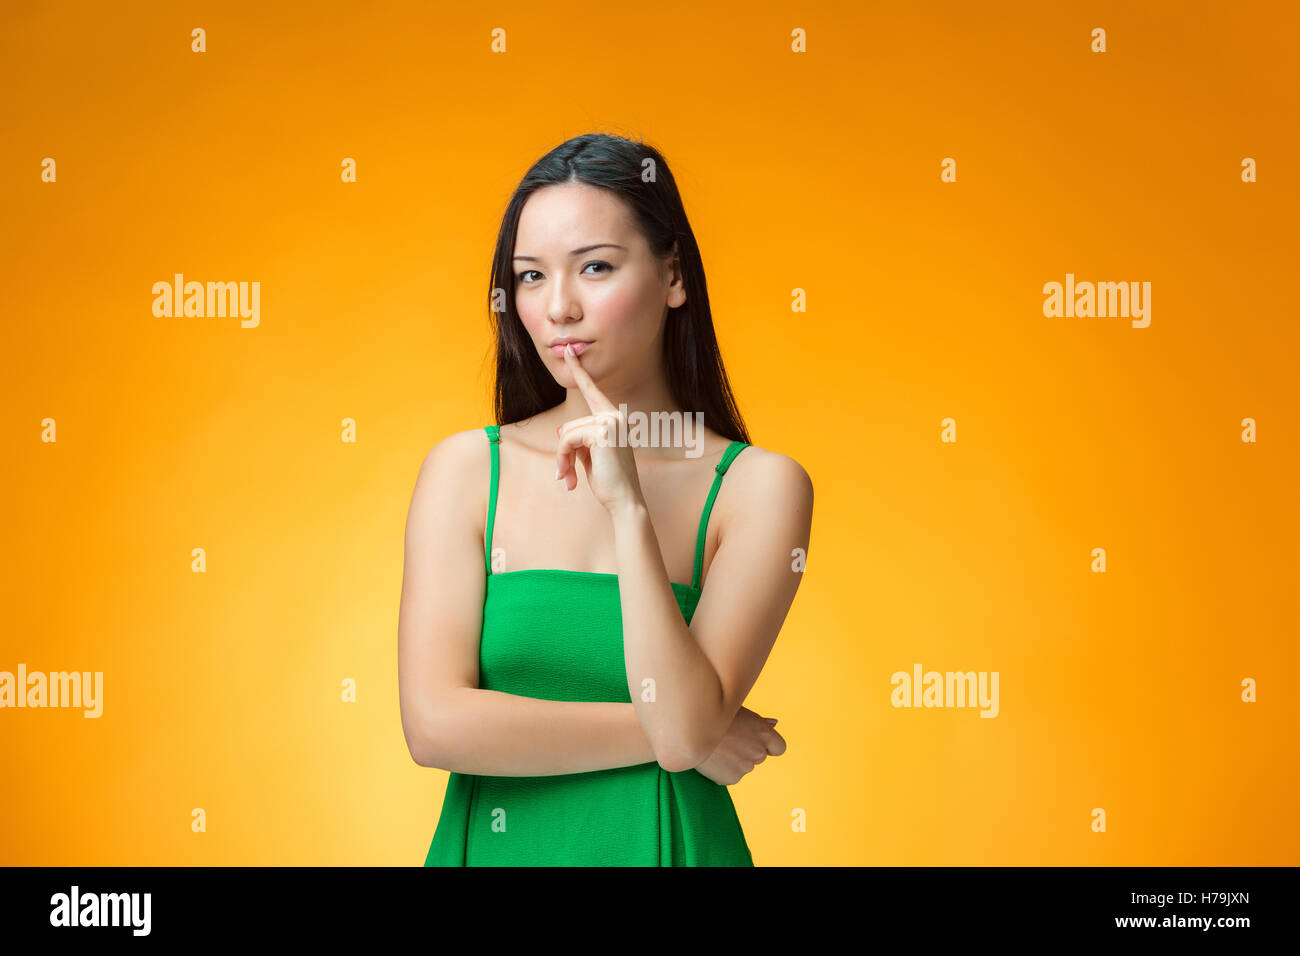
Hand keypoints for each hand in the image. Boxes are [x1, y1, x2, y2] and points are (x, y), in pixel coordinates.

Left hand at [554, 345, 644, 515]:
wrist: (625, 500)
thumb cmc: (609, 481)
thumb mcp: (590, 456)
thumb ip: (578, 439)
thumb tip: (560, 431)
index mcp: (613, 419)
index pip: (592, 391)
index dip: (579, 371)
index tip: (569, 351)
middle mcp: (614, 416)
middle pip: (571, 424)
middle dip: (564, 451)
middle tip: (564, 474)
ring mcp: (609, 422)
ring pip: (567, 433)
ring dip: (562, 458)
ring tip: (567, 477)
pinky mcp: (602, 432)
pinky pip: (568, 440)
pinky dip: (564, 459)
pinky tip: (570, 476)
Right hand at [691, 706, 786, 785]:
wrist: (690, 729)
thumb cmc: (714, 713)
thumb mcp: (738, 711)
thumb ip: (758, 722)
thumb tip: (775, 723)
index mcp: (763, 733)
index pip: (779, 748)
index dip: (769, 746)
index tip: (757, 743)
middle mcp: (758, 751)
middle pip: (759, 757)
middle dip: (747, 751)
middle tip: (727, 741)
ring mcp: (746, 766)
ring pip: (743, 766)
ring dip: (733, 761)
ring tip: (716, 747)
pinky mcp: (732, 778)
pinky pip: (729, 776)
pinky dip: (721, 770)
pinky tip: (710, 758)